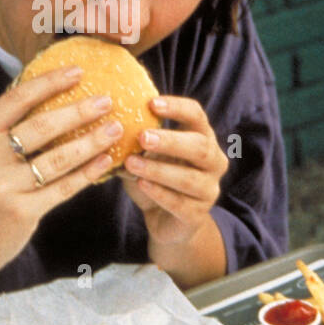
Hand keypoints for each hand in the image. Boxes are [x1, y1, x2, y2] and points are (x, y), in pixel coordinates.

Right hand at [0, 66, 122, 281]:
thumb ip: (7, 133)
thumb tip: (51, 97)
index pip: (16, 100)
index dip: (49, 82)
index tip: (78, 71)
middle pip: (42, 127)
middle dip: (80, 110)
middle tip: (107, 100)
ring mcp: (4, 187)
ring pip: (58, 158)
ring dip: (91, 141)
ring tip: (115, 129)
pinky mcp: (21, 212)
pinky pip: (63, 187)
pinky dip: (87, 173)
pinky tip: (106, 162)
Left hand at [120, 95, 228, 248]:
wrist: (165, 221)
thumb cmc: (155, 178)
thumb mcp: (147, 155)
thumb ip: (138, 140)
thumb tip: (110, 121)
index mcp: (202, 138)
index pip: (196, 116)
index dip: (177, 108)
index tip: (151, 104)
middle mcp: (213, 162)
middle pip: (199, 146)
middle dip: (170, 141)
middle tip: (142, 137)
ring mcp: (209, 190)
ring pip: (189, 178)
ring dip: (158, 169)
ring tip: (131, 163)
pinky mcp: (198, 215)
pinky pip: (180, 203)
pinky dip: (159, 193)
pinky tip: (141, 184)